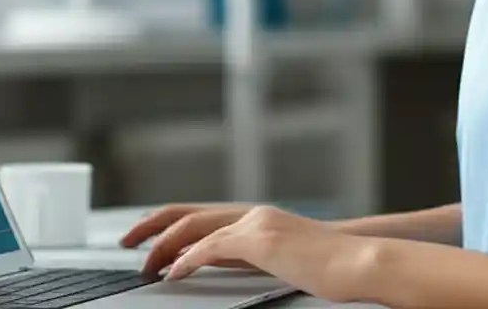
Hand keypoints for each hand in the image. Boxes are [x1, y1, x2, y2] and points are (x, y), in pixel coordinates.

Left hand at [165, 206, 374, 303]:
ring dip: (163, 246)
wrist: (359, 263)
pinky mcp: (260, 240)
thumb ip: (254, 258)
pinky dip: (186, 261)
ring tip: (144, 264)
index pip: (204, 215)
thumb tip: (223, 265)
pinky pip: (210, 248)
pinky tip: (174, 274)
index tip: (148, 239)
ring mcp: (257, 224)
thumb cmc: (333, 269)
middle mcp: (254, 214)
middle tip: (128, 242)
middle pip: (190, 213)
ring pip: (195, 228)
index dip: (172, 225)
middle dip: (154, 226)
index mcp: (260, 218)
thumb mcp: (285, 261)